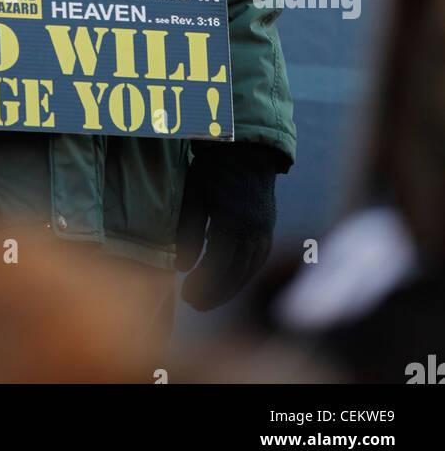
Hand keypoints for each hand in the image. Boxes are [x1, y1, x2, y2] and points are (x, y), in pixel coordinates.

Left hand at [175, 142, 281, 310]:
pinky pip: (258, 259)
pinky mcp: (268, 226)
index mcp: (232, 223)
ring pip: (249, 270)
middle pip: (235, 274)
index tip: (185, 296)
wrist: (245, 146)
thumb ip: (188, 230)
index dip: (202, 285)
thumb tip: (181, 267)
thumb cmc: (212, 168)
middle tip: (194, 304)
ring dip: (230, 288)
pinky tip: (229, 280)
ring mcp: (264, 229)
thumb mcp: (194, 194)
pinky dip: (244, 274)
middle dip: (215, 293)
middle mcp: (253, 231)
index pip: (217, 267)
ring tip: (209, 298)